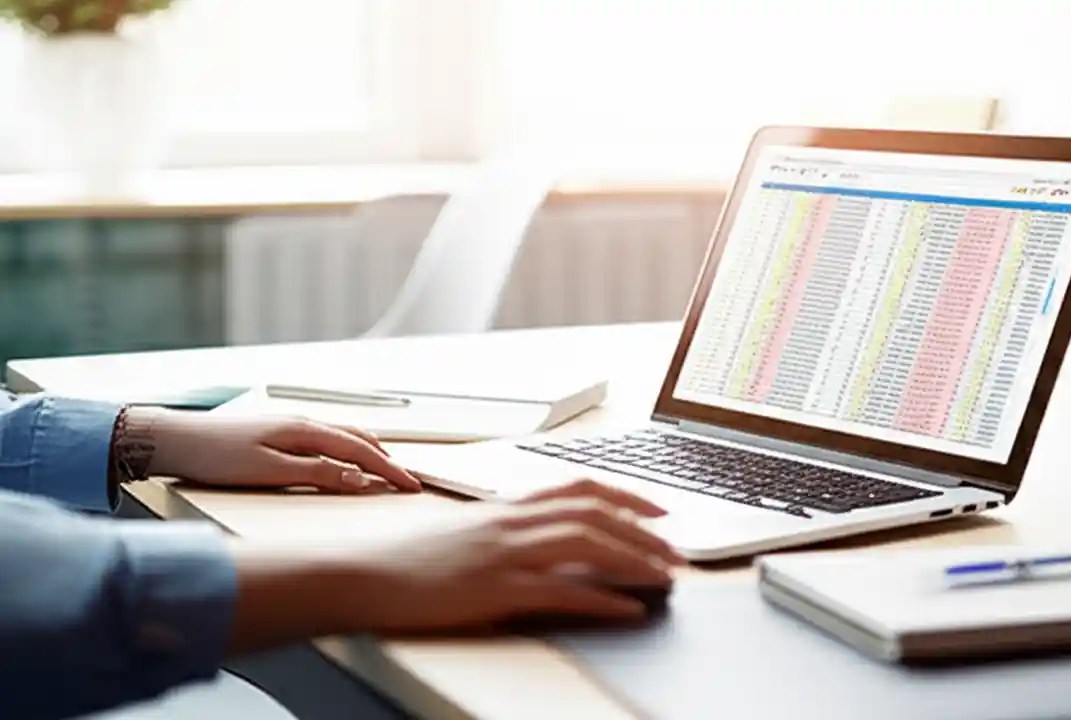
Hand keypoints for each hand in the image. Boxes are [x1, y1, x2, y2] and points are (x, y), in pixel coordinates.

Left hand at [143, 409, 420, 492]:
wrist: (176, 439)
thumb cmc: (217, 457)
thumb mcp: (270, 471)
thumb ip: (317, 473)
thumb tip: (357, 478)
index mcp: (305, 431)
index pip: (360, 451)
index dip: (389, 470)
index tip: (412, 485)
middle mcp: (303, 423)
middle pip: (358, 438)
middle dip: (386, 459)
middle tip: (407, 480)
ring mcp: (292, 425)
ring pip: (344, 435)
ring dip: (369, 450)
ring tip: (386, 467)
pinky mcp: (279, 431)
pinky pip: (327, 437)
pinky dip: (348, 447)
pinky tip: (345, 456)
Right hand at [228, 479, 679, 649]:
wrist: (361, 572)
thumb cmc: (408, 558)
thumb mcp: (465, 535)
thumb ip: (506, 532)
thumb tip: (543, 542)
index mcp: (506, 507)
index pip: (580, 488)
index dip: (626, 496)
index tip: (659, 509)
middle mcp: (511, 521)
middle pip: (595, 514)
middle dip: (645, 532)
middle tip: (678, 552)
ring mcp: (504, 553)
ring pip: (587, 544)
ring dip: (636, 559)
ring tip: (667, 576)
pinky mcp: (495, 588)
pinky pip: (562, 590)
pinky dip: (603, 599)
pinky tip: (628, 609)